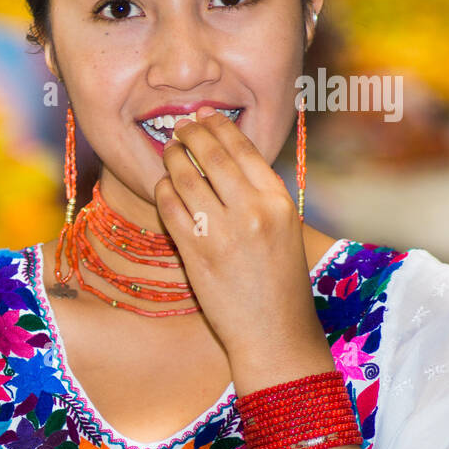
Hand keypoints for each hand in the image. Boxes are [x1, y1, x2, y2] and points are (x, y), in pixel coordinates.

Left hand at [152, 106, 332, 385]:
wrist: (274, 331)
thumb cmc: (281, 281)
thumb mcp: (284, 228)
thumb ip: (260, 194)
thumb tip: (228, 158)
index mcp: (279, 199)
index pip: (243, 147)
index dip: (218, 126)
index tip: (205, 117)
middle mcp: (252, 210)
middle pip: (211, 154)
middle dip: (190, 134)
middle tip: (179, 127)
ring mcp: (222, 231)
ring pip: (185, 177)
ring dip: (172, 159)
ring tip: (168, 151)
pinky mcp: (196, 251)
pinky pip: (170, 207)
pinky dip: (164, 191)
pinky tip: (164, 187)